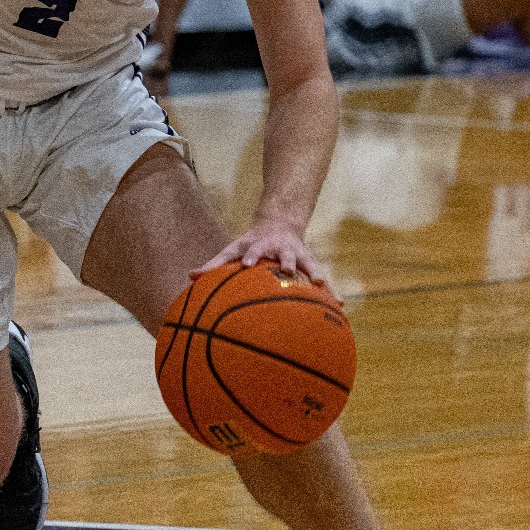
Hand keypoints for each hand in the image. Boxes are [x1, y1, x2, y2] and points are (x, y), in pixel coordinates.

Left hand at [192, 219, 330, 288]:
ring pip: (308, 264)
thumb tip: (190, 276)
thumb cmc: (250, 244)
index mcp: (260, 246)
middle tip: (288, 271)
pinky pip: (322, 278)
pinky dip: (331, 290)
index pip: (253, 249)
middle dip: (286, 262)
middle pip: (284, 254)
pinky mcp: (310, 264)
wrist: (279, 224)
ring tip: (321, 286)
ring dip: (315, 274)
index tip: (247, 265)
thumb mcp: (232, 250)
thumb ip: (213, 264)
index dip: (251, 256)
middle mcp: (280, 249)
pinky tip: (340, 305)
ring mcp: (298, 255)